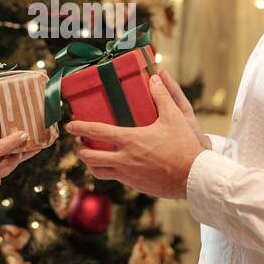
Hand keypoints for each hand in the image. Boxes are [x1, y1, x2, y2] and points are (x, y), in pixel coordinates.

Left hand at [64, 74, 205, 198]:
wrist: (193, 177)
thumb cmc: (184, 146)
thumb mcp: (175, 117)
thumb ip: (163, 96)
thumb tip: (155, 77)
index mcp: (129, 140)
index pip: (97, 132)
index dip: (80, 127)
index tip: (69, 125)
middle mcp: (124, 159)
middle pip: (90, 157)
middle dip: (81, 151)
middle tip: (79, 144)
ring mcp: (128, 175)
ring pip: (99, 172)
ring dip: (92, 164)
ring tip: (92, 157)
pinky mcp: (136, 185)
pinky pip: (115, 179)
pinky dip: (110, 172)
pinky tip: (115, 166)